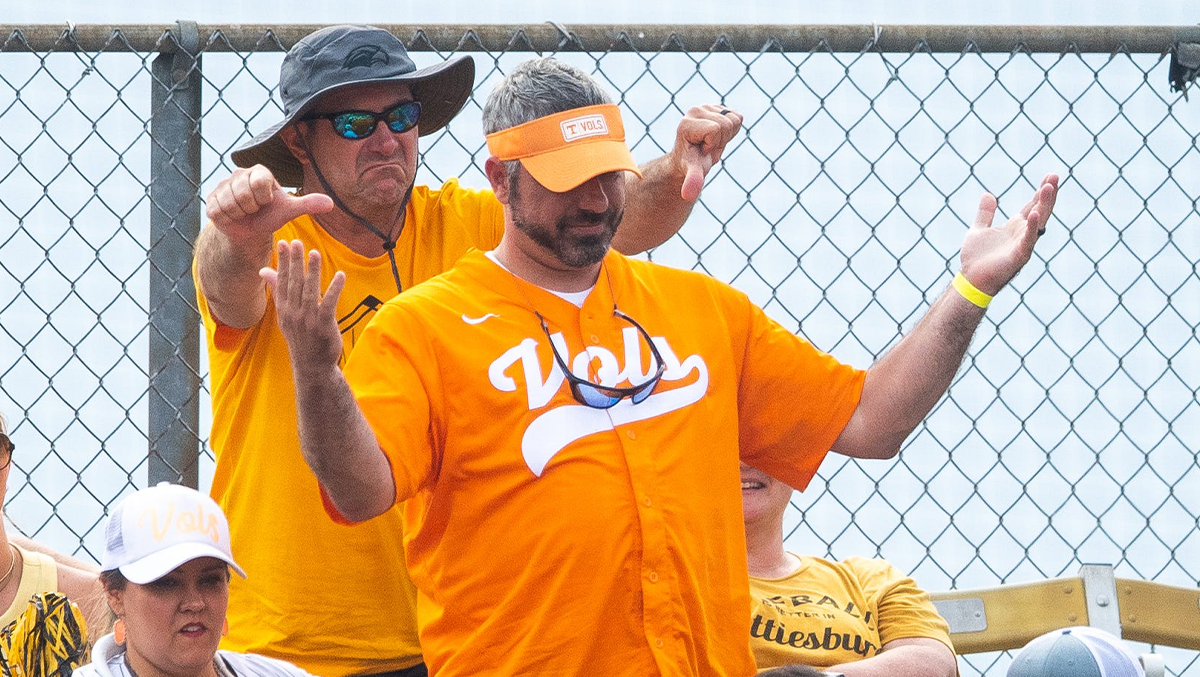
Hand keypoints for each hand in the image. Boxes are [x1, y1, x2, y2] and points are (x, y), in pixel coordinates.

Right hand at [206, 164, 333, 241]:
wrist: (250, 230)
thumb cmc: (270, 216)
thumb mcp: (289, 211)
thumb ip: (308, 205)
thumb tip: (331, 204)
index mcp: (259, 172)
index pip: (260, 183)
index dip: (264, 199)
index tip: (267, 202)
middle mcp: (239, 173)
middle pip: (243, 194)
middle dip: (252, 208)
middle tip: (255, 209)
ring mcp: (222, 184)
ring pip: (230, 203)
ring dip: (239, 213)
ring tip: (244, 212)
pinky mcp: (210, 197)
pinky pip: (218, 210)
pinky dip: (227, 218)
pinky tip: (233, 216)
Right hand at [260, 240, 345, 373]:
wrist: (311, 365)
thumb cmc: (300, 336)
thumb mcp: (285, 314)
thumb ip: (277, 290)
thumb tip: (264, 270)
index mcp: (284, 308)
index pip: (282, 281)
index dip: (283, 261)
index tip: (283, 243)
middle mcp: (293, 313)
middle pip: (294, 283)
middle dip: (295, 262)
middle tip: (297, 242)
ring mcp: (308, 319)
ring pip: (310, 291)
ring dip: (313, 271)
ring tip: (315, 253)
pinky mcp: (323, 325)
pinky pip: (329, 303)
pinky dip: (334, 289)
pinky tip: (340, 275)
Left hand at [675, 104, 742, 200]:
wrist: (693, 157)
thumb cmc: (692, 164)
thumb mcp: (694, 172)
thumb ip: (692, 180)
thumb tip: (688, 195)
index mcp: (686, 123)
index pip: (715, 129)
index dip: (713, 145)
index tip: (703, 150)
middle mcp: (694, 110)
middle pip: (726, 123)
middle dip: (721, 140)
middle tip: (709, 147)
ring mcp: (706, 106)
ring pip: (734, 119)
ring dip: (727, 135)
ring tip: (713, 142)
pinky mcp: (716, 106)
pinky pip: (738, 117)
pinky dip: (733, 130)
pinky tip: (719, 136)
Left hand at [959, 174, 1058, 294]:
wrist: (971, 280)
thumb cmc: (976, 258)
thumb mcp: (978, 229)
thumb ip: (985, 213)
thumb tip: (988, 194)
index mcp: (1015, 227)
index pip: (1032, 205)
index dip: (1041, 191)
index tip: (1050, 175)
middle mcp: (1022, 234)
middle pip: (1040, 209)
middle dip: (1048, 193)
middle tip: (1055, 176)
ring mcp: (1023, 244)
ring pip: (1038, 221)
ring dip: (1044, 204)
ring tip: (1049, 187)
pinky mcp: (1018, 256)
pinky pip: (1028, 240)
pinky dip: (1031, 227)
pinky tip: (1033, 214)